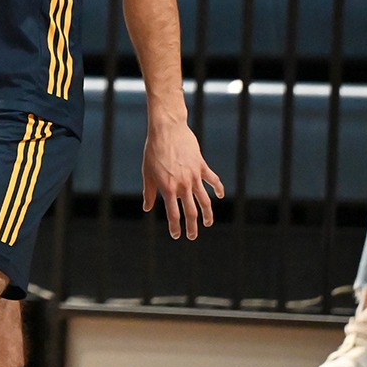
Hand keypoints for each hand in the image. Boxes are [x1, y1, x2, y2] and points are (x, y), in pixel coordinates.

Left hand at [142, 120, 224, 239]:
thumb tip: (147, 208)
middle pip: (191, 211)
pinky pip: (212, 180)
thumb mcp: (147, 173)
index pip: (174, 214)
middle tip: (192, 237)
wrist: (167, 129)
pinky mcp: (201, 165)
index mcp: (168, 188)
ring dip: (208, 213)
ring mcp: (194, 176)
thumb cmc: (153, 151)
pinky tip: (220, 195)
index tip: (177, 235)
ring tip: (208, 223)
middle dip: (192, 226)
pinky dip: (218, 188)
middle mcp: (183, 185)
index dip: (176, 227)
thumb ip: (149, 192)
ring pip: (204, 199)